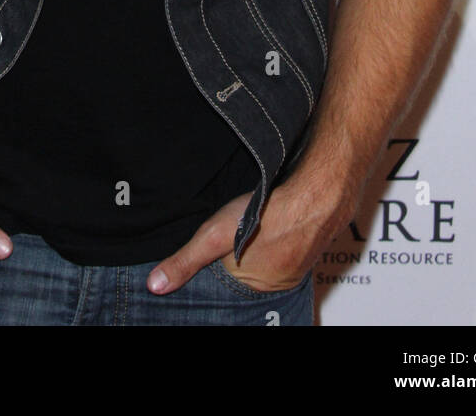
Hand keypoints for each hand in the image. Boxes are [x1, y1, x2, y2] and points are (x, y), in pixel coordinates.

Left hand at [146, 169, 353, 294]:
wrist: (320, 189)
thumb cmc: (270, 212)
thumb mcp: (214, 236)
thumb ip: (186, 261)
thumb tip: (155, 285)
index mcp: (258, 287)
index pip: (228, 284)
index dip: (217, 267)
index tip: (211, 252)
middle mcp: (281, 281)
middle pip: (249, 270)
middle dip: (238, 255)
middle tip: (232, 233)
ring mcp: (300, 261)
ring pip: (270, 255)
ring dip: (260, 243)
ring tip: (250, 223)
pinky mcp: (312, 240)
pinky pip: (289, 242)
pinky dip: (279, 233)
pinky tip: (273, 216)